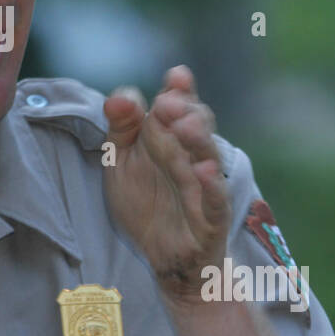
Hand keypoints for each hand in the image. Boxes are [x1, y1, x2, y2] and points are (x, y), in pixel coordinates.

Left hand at [102, 66, 231, 302]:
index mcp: (171, 138)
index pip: (180, 106)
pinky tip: (203, 172)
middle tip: (168, 103)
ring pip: (207, 157)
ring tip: (184, 126)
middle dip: (185, 110)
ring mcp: (203, 187)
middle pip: (196, 125)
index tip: (176, 76)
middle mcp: (191, 157)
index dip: (180, 91)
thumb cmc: (146, 203)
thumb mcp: (121, 162)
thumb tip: (120, 96)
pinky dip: (212, 186)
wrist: (163, 259)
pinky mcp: (210, 218)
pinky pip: (215, 200)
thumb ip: (121, 128)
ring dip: (197, 140)